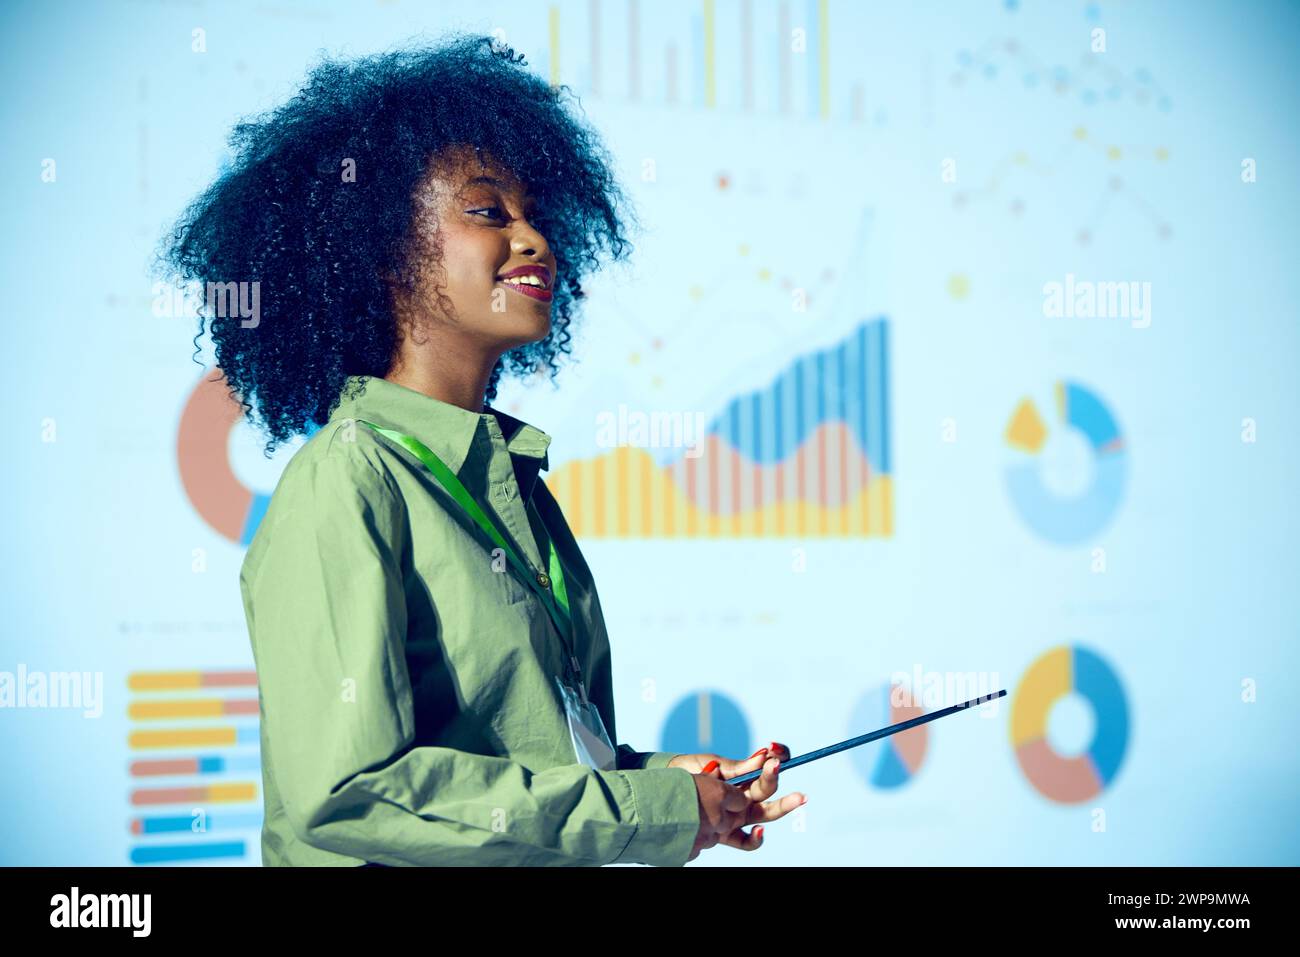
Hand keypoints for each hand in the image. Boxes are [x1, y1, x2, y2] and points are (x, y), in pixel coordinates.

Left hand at [676, 742, 806, 859]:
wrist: (666, 786)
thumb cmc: (690, 771)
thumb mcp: (714, 763)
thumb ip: (738, 766)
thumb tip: (763, 756)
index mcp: (743, 775)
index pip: (767, 765)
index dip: (776, 757)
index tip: (775, 750)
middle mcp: (743, 795)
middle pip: (768, 789)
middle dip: (776, 777)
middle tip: (778, 766)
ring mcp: (736, 814)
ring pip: (766, 814)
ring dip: (783, 806)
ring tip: (797, 798)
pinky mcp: (725, 832)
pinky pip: (746, 841)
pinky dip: (756, 838)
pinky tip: (758, 830)